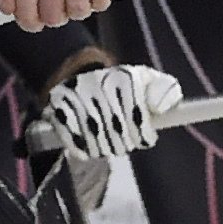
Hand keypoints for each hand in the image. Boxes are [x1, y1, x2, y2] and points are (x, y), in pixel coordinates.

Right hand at [31, 63, 182, 156]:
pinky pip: (73, 141)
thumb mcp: (148, 80)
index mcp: (123, 77)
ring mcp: (75, 96)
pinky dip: (83, 150)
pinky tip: (90, 149)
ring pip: (96, 140)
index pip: (138, 118)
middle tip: (126, 141)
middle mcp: (97, 84)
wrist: (80, 73)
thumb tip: (161, 107)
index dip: (144, 135)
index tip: (145, 138)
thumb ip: (166, 91)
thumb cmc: (122, 85)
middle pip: (118, 133)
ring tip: (110, 143)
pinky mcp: (56, 108)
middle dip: (126, 143)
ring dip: (105, 148)